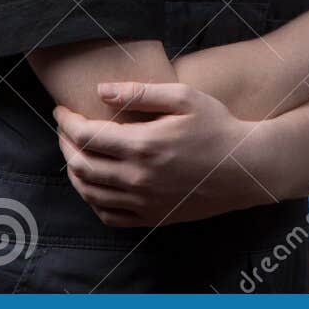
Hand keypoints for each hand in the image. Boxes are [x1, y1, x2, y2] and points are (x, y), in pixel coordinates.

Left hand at [52, 81, 263, 227]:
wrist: (246, 168)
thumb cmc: (218, 127)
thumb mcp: (185, 97)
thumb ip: (141, 92)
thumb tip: (100, 91)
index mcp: (142, 145)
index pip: (86, 136)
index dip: (66, 122)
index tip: (62, 111)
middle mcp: (137, 178)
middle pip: (80, 164)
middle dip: (64, 144)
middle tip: (65, 129)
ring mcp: (143, 201)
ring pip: (89, 193)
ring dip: (73, 172)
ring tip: (74, 154)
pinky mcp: (152, 217)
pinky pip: (109, 216)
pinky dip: (92, 201)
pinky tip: (94, 186)